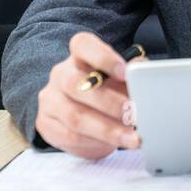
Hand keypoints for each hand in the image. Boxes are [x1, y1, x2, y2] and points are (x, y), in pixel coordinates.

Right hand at [34, 31, 143, 158]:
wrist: (83, 113)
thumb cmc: (107, 89)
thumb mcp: (121, 77)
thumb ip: (133, 71)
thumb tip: (145, 73)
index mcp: (79, 55)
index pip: (83, 45)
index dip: (103, 57)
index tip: (125, 72)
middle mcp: (61, 74)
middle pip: (77, 84)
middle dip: (110, 103)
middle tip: (135, 114)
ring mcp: (50, 99)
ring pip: (75, 116)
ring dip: (108, 130)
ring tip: (133, 138)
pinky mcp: (46, 124)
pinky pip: (70, 136)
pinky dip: (95, 142)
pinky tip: (114, 145)